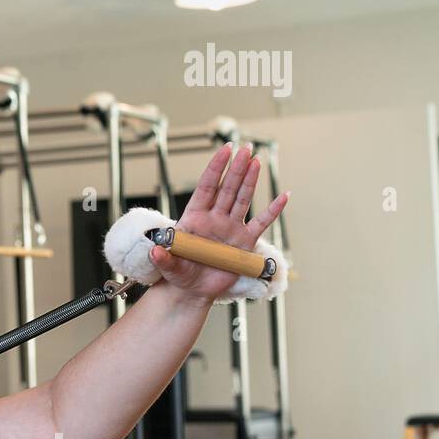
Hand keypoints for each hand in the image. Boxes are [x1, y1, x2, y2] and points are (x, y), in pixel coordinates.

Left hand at [151, 143, 288, 301]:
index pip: (207, 187)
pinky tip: (283, 196)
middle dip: (237, 168)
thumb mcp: (168, 266)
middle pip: (227, 188)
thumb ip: (163, 258)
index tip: (225, 150)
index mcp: (195, 218)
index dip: (216, 168)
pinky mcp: (244, 243)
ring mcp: (231, 228)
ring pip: (242, 200)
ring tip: (257, 161)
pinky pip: (261, 224)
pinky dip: (273, 210)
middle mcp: (215, 218)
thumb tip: (155, 250)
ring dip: (250, 181)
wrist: (192, 289)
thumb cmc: (178, 273)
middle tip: (247, 148)